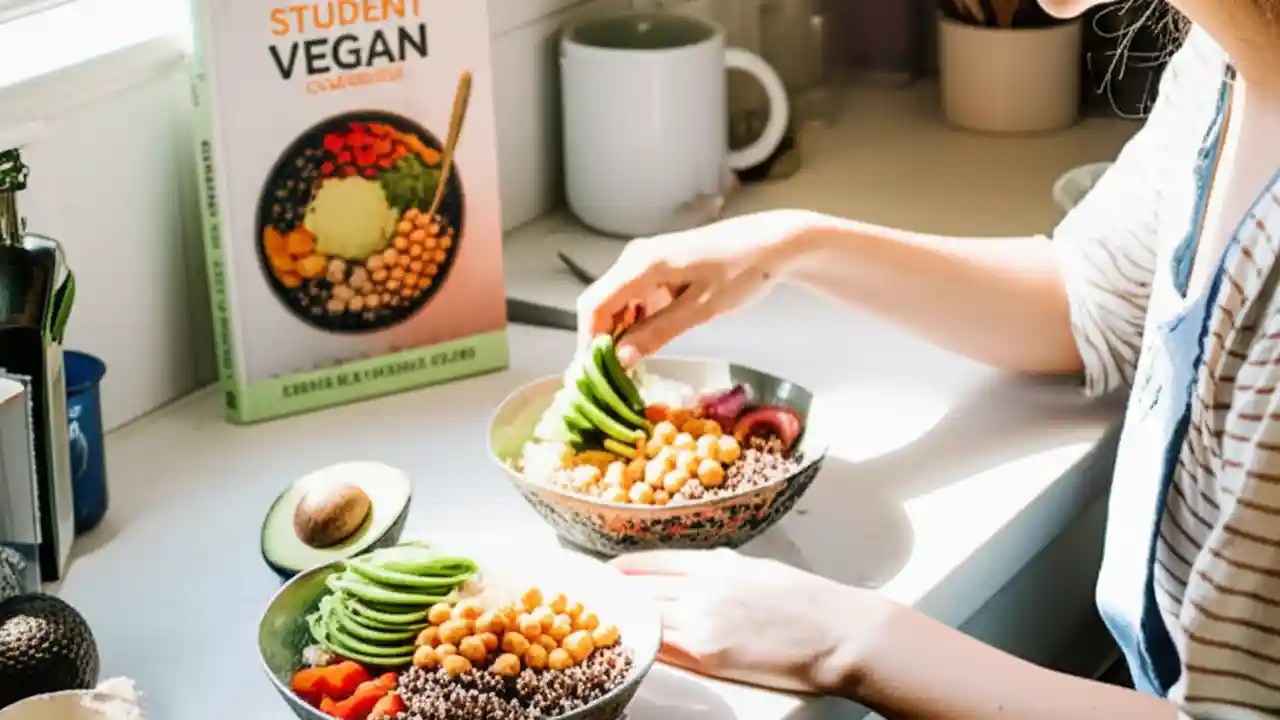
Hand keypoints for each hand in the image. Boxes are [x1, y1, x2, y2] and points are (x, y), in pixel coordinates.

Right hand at [577, 210, 817, 365]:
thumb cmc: (743, 271)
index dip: (588, 342)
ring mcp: (646, 262)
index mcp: (642, 264)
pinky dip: (635, 323)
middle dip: (601, 342)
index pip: (595, 306)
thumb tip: (620, 360)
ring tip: (628, 370)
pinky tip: (648, 344)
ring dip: (618, 335)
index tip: (593, 376)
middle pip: (600, 305)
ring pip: (616, 304)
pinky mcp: (658, 269)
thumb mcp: (702, 308)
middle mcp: (635, 259)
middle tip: (610, 379)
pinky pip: (634, 299)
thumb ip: (658, 332)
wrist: (773, 243)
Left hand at [611, 548, 887, 695]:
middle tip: (590, 601)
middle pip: (640, 586)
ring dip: (623, 619)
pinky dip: (642, 645)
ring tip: (601, 626)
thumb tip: (704, 575)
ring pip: (644, 614)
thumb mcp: (762, 571)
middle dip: (614, 594)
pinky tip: (629, 648)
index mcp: (719, 562)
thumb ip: (726, 572)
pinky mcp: (707, 652)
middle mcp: (703, 585)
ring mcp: (701, 618)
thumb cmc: (812, 604)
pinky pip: (661, 647)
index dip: (624, 568)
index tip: (605, 573)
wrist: (840, 632)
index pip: (654, 560)